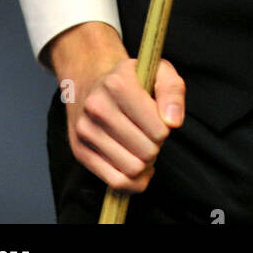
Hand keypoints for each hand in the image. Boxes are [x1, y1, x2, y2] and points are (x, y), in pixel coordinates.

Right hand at [48, 22, 185, 192]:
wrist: (90, 80)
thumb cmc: (131, 79)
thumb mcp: (158, 70)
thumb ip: (173, 90)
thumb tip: (173, 122)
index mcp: (118, 84)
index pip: (157, 129)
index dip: (166, 130)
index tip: (160, 122)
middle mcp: (97, 107)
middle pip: (146, 152)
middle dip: (156, 147)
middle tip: (151, 135)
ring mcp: (85, 130)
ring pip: (132, 169)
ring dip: (145, 164)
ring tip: (142, 147)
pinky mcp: (80, 150)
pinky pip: (115, 181)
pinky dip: (132, 181)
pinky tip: (136, 163)